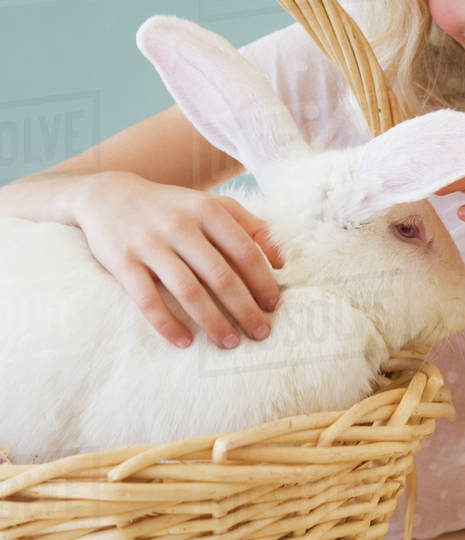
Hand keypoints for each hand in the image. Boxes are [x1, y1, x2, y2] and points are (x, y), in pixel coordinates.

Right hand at [73, 171, 282, 347]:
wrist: (107, 196)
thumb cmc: (171, 207)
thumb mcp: (210, 205)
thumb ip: (249, 226)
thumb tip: (281, 261)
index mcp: (206, 209)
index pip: (244, 251)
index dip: (263, 282)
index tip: (273, 306)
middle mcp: (179, 225)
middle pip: (220, 276)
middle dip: (244, 310)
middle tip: (260, 333)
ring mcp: (149, 244)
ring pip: (188, 292)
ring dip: (212, 322)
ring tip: (229, 343)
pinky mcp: (122, 262)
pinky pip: (148, 301)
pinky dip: (168, 325)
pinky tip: (185, 342)